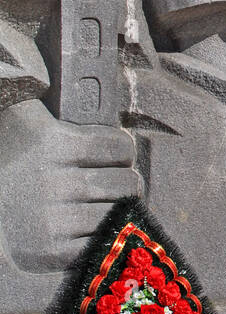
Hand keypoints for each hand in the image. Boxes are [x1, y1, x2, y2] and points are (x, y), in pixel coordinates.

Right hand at [0, 100, 140, 271]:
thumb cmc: (13, 158)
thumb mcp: (26, 118)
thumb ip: (43, 93)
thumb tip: (55, 62)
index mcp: (53, 143)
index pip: (120, 146)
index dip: (120, 151)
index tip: (111, 156)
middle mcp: (55, 181)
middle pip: (125, 183)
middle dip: (123, 183)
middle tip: (110, 184)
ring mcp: (53, 219)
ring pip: (118, 214)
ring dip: (116, 211)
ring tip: (100, 205)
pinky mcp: (52, 251)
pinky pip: (102, 244)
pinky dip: (103, 239)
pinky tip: (89, 229)